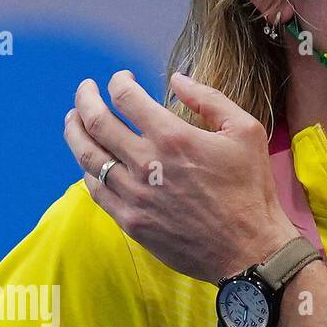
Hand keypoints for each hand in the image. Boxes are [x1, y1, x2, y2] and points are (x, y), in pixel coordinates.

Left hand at [63, 71, 298, 283]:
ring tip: (74, 120)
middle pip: (97, 123)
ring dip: (76, 132)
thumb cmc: (252, 188)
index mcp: (173, 137)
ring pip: (88, 157)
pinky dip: (88, 170)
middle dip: (86, 99)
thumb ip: (210, 100)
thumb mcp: (246, 132)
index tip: (121, 78)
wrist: (249, 247)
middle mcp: (145, 163)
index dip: (119, 82)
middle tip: (85, 90)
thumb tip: (177, 79)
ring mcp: (133, 195)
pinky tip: (90, 162)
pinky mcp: (130, 221)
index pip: (127, 99)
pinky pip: (96, 191)